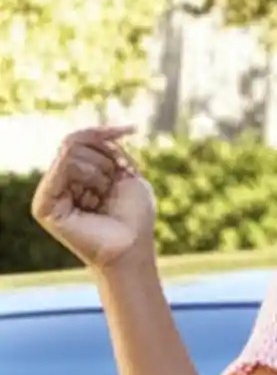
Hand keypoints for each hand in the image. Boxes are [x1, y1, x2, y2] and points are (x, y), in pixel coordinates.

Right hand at [30, 126, 154, 271]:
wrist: (132, 245)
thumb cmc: (134, 216)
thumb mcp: (127, 174)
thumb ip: (107, 149)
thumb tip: (99, 131)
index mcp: (76, 175)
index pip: (80, 138)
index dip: (105, 131)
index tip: (133, 129)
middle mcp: (59, 182)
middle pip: (76, 141)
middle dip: (107, 158)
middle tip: (114, 185)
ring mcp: (49, 192)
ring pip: (72, 151)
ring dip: (101, 171)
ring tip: (103, 197)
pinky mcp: (44, 204)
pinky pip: (65, 166)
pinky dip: (89, 176)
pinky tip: (95, 199)